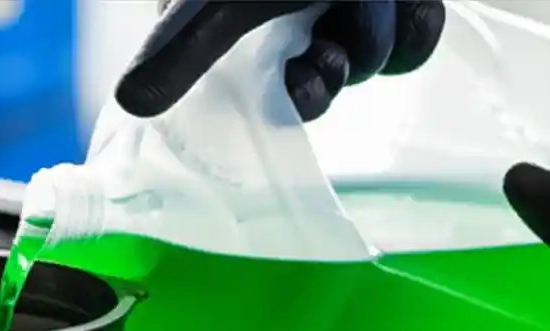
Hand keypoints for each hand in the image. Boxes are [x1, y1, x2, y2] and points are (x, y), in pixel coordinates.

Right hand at [115, 1, 445, 119]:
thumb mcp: (215, 0)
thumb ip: (179, 48)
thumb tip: (129, 102)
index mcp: (250, 29)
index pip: (286, 97)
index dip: (305, 96)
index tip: (309, 75)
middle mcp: (300, 24)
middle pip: (340, 76)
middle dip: (346, 52)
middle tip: (336, 29)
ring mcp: (352, 11)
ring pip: (383, 55)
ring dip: (378, 19)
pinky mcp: (398, 4)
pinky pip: (420, 35)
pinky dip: (416, 16)